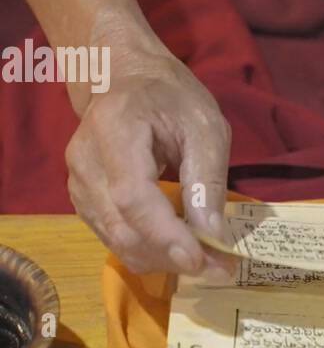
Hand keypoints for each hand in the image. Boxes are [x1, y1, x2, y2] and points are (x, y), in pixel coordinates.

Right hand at [65, 50, 232, 276]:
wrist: (122, 79)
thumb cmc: (170, 97)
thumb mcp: (206, 126)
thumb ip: (207, 179)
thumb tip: (212, 235)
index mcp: (114, 131)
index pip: (133, 197)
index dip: (166, 235)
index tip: (202, 261)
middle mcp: (85, 161)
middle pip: (123, 228)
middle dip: (172, 257)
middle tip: (220, 269)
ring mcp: (78, 183)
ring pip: (117, 241)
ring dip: (163, 260)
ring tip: (207, 260)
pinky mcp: (84, 200)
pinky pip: (114, 238)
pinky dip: (149, 251)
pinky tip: (180, 248)